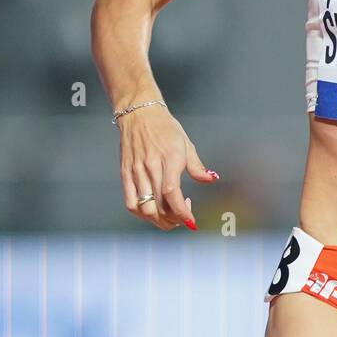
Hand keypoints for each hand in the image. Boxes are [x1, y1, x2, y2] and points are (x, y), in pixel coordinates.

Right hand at [116, 104, 218, 230]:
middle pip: (159, 205)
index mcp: (170, 158)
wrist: (139, 114)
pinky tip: (153, 212)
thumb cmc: (166, 129)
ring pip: (144, 208)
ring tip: (170, 217)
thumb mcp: (186, 144)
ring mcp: (136, 171)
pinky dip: (142, 214)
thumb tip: (212, 179)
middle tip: (184, 218)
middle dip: (174, 219)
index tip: (191, 222)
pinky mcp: (125, 174)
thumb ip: (197, 166)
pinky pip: (130, 202)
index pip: (171, 192)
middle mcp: (151, 166)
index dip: (181, 211)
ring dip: (159, 220)